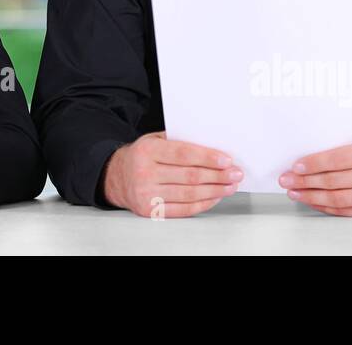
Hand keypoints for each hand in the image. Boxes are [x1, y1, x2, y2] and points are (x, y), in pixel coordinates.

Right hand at [102, 131, 242, 217]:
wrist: (116, 177)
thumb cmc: (141, 156)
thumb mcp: (153, 140)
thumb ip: (178, 140)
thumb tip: (212, 145)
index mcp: (147, 150)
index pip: (183, 154)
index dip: (207, 157)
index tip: (226, 160)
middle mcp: (145, 173)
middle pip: (190, 176)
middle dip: (217, 175)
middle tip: (235, 173)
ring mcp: (147, 194)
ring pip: (189, 194)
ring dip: (215, 191)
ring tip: (230, 186)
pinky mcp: (150, 211)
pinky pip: (184, 209)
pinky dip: (203, 203)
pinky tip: (215, 197)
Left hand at [279, 135, 351, 215]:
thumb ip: (345, 144)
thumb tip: (312, 148)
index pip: (337, 159)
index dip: (314, 164)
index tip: (296, 165)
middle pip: (333, 181)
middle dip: (305, 181)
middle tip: (286, 179)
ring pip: (336, 199)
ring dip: (310, 196)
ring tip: (294, 191)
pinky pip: (344, 211)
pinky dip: (324, 207)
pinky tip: (311, 200)